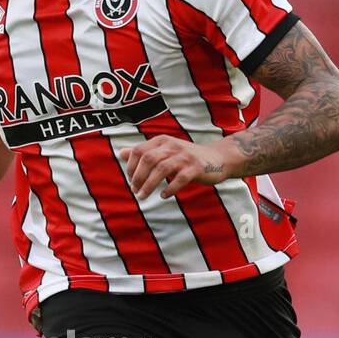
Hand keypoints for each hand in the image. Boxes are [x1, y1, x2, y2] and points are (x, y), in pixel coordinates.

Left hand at [119, 137, 239, 200]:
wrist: (217, 159)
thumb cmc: (186, 158)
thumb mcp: (164, 151)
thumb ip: (144, 152)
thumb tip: (121, 153)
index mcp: (162, 141)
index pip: (139, 150)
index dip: (131, 167)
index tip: (131, 181)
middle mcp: (172, 146)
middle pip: (148, 159)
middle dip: (138, 177)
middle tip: (135, 191)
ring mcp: (185, 156)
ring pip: (162, 169)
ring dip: (149, 185)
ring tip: (143, 196)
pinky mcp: (196, 168)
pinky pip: (180, 179)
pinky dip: (169, 188)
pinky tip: (164, 196)